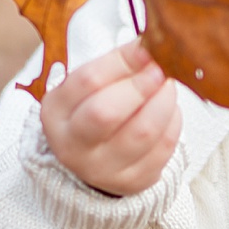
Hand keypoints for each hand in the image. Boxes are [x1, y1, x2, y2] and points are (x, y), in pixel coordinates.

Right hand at [40, 39, 182, 196]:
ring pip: (142, 132)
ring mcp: (102, 170)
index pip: (88, 81)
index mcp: (56, 113)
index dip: (123, 61)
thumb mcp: (91, 85)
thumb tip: (149, 46)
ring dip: (164, 102)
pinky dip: (172, 122)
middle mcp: (72, 146)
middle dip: (142, 85)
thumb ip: (117, 64)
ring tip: (167, 87)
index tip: (147, 48)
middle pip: (107, 112)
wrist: (92, 160)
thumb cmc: (92, 109)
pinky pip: (163, 149)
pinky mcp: (132, 182)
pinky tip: (168, 110)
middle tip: (160, 70)